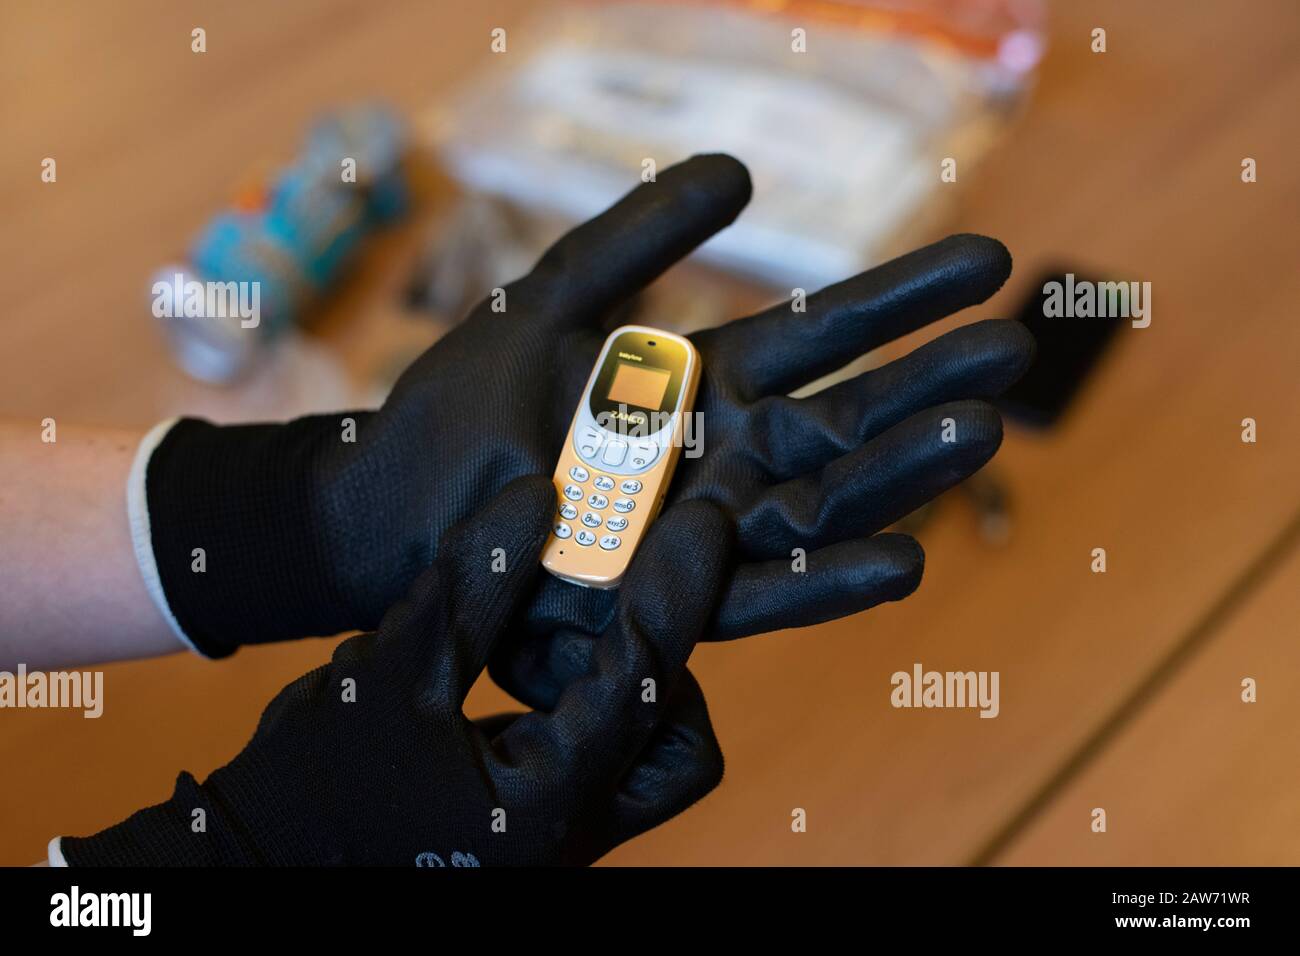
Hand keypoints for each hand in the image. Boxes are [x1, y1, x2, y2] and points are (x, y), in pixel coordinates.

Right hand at [61, 478, 731, 864]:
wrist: (256, 859)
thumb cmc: (312, 782)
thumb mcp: (391, 670)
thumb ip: (474, 585)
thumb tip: (540, 500)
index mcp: (541, 804)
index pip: (641, 684)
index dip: (674, 591)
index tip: (699, 521)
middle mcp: (567, 835)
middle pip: (679, 749)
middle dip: (667, 665)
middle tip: (628, 595)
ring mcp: (555, 838)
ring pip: (649, 763)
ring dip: (635, 688)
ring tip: (587, 624)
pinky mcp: (535, 827)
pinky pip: (603, 765)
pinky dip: (595, 705)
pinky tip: (554, 656)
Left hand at [143, 154, 1031, 659]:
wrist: (386, 513)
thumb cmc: (457, 410)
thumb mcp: (548, 301)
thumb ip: (634, 238)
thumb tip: (746, 172)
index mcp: (698, 385)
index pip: (820, 335)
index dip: (899, 298)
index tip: (986, 260)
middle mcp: (718, 458)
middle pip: (844, 418)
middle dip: (927, 382)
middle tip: (1018, 345)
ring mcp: (698, 533)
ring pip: (820, 501)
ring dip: (901, 474)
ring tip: (983, 432)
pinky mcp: (666, 603)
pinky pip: (761, 593)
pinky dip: (829, 579)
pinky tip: (906, 561)